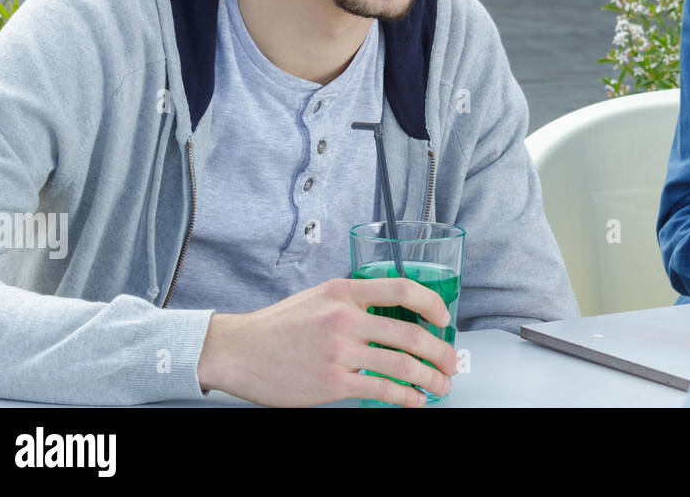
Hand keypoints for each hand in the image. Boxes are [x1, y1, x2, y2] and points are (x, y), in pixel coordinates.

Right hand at [197, 276, 457, 406]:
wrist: (239, 350)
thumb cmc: (279, 325)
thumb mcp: (319, 296)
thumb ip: (355, 301)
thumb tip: (391, 313)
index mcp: (345, 292)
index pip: (402, 288)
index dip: (431, 303)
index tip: (443, 318)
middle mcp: (345, 318)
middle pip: (410, 333)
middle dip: (439, 351)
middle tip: (451, 361)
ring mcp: (340, 352)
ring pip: (401, 364)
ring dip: (429, 378)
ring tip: (440, 385)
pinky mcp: (332, 382)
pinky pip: (380, 390)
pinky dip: (404, 397)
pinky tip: (413, 400)